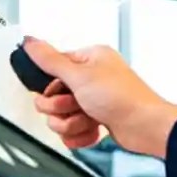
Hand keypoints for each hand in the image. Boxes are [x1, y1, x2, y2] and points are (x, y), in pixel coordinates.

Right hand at [22, 37, 176, 158]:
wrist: (145, 128)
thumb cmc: (123, 97)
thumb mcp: (79, 75)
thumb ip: (50, 59)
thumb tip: (30, 42)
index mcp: (88, 60)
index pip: (50, 70)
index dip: (50, 86)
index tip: (59, 91)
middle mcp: (90, 79)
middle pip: (51, 97)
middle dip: (60, 108)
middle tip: (76, 105)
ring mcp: (92, 101)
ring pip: (59, 117)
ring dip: (70, 123)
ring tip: (88, 120)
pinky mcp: (95, 121)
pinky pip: (71, 132)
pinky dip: (80, 135)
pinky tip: (93, 131)